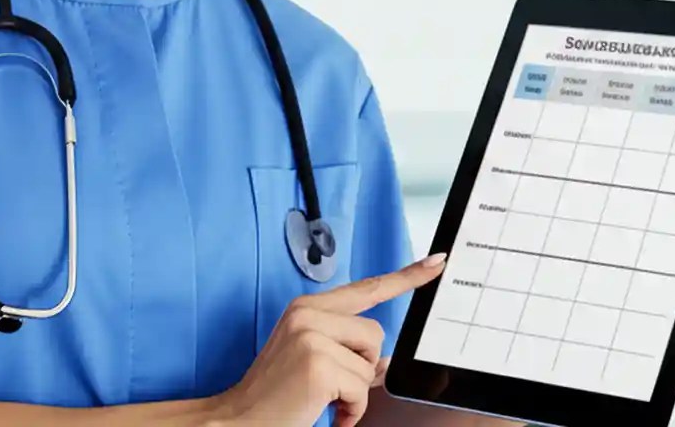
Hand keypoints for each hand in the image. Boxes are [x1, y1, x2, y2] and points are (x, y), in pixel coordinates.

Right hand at [215, 253, 446, 426]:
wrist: (239, 420)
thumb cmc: (274, 395)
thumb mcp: (311, 360)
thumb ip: (348, 351)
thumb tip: (383, 360)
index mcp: (307, 308)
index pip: (366, 288)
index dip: (405, 277)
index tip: (435, 263)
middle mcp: (308, 314)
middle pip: (375, 333)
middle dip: (363, 367)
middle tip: (331, 385)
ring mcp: (311, 336)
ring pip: (370, 363)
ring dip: (355, 392)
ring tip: (325, 399)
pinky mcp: (317, 364)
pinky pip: (361, 389)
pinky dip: (350, 410)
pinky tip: (327, 411)